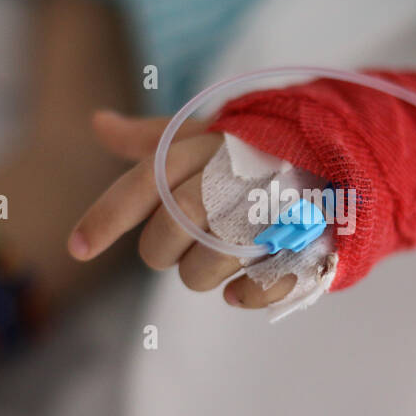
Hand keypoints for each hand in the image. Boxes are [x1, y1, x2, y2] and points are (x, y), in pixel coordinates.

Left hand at [66, 110, 297, 307]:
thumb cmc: (260, 154)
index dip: (104, 218)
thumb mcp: (206, 136)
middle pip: (164, 239)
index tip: (76, 248)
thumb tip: (98, 122)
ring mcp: (263, 219)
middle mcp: (227, 182)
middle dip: (164, 250)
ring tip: (231, 247)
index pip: (141, 185)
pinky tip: (247, 280)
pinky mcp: (298, 251)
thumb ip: (151, 138)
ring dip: (204, 271)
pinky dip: (244, 293)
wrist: (340, 161)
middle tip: (188, 238)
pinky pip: (250, 292)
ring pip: (198, 273)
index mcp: (202, 152)